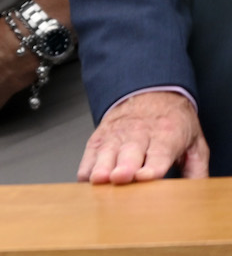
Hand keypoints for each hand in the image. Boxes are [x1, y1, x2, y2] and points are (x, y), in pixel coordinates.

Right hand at [79, 90, 209, 183]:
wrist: (151, 91)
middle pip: (130, 152)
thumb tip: (196, 192)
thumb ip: (197, 169)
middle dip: (124, 166)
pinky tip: (86, 179)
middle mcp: (139, 132)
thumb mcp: (196, 143)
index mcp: (167, 134)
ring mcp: (117, 133)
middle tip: (120, 178)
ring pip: (107, 151)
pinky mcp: (101, 135)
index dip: (152, 166)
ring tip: (99, 179)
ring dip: (101, 165)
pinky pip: (90, 151)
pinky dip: (86, 165)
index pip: (159, 153)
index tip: (145, 177)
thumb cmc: (174, 122)